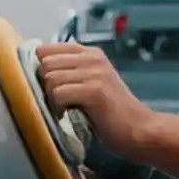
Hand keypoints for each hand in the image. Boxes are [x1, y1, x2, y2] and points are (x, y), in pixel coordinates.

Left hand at [36, 42, 152, 155]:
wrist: (139, 130)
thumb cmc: (112, 111)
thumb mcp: (93, 82)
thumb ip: (72, 71)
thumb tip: (38, 70)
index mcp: (91, 53)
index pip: (47, 49)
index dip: (42, 69)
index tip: (52, 87)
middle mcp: (93, 58)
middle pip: (46, 63)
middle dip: (45, 84)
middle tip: (58, 100)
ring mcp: (95, 73)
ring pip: (50, 78)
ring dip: (51, 98)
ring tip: (64, 109)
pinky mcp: (95, 91)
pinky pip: (59, 93)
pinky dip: (58, 108)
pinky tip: (67, 114)